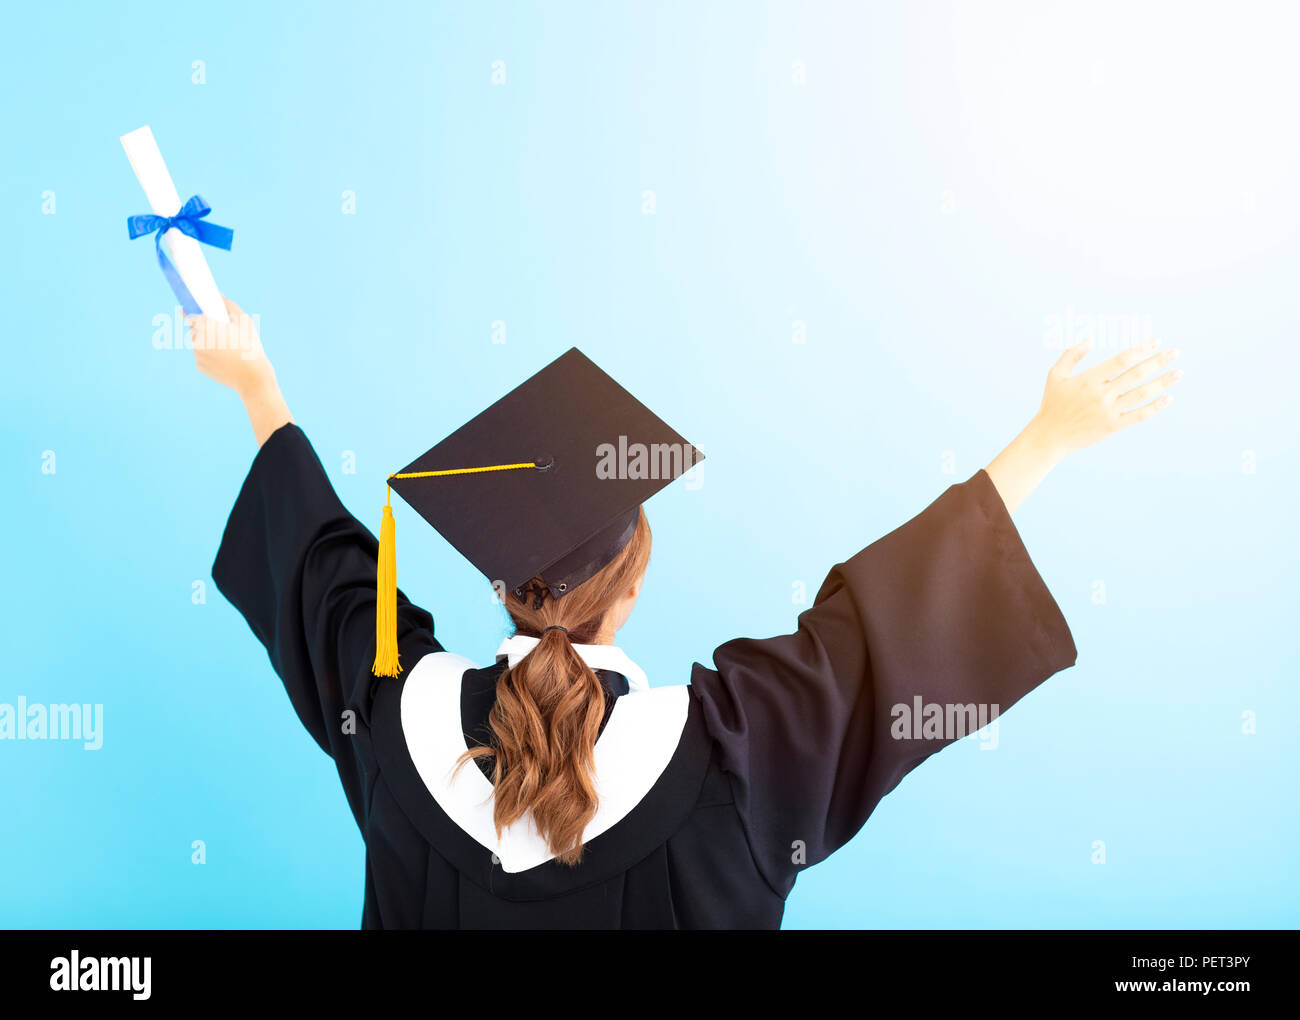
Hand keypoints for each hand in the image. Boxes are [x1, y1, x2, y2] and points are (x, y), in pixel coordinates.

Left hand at [185, 296, 276, 398]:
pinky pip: (202, 356)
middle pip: (195, 329)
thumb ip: (229, 306)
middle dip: (205, 328)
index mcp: (206, 325)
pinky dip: (210, 355)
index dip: (191, 310)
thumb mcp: (244, 322)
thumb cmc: (250, 347)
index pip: (191, 314)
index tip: (188, 307)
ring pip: (198, 343)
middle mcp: (197, 339)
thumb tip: (219, 296)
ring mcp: (197, 354)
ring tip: (228, 348)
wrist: (253, 377)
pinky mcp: (200, 366)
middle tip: (223, 332)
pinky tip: (225, 358)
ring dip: (208, 342)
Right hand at [984, 337, 1182, 513]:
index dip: (1141, 349)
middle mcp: (1101, 394)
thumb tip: (1089, 339)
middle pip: (1136, 374)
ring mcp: (1108, 411)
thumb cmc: (1052, 403)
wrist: (1050, 436)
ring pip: (1141, 394)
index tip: (1156, 342)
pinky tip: (1168, 398)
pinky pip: (1138, 415)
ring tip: (1179, 372)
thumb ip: (1071, 355)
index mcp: (1089, 379)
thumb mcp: (1055, 375)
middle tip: (1175, 352)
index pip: (1121, 360)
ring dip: (1163, 382)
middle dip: (1158, 361)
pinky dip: (1155, 407)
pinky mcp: (1113, 426)